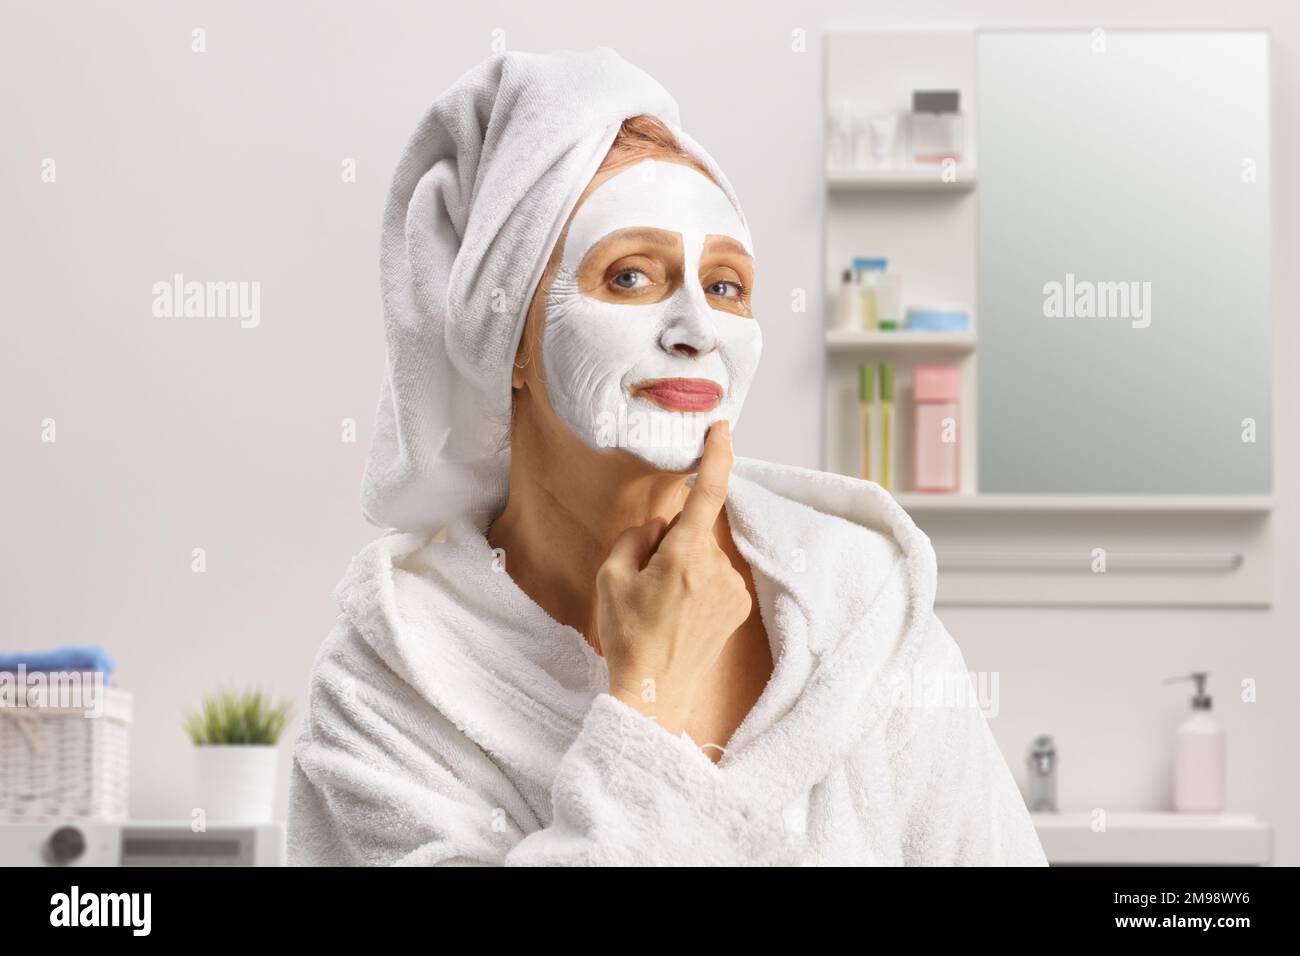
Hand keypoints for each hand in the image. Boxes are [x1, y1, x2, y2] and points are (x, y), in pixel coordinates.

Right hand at [595, 420, 752, 735]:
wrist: (655, 692)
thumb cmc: (628, 636)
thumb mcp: (610, 577)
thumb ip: (636, 537)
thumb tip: (661, 527)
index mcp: (684, 558)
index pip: (708, 492)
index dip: (717, 456)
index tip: (722, 428)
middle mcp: (717, 569)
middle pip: (694, 531)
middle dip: (671, 543)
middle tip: (646, 582)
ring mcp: (733, 588)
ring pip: (704, 554)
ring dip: (684, 565)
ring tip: (663, 605)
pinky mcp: (740, 605)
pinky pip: (715, 575)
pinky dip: (697, 583)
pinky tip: (680, 613)